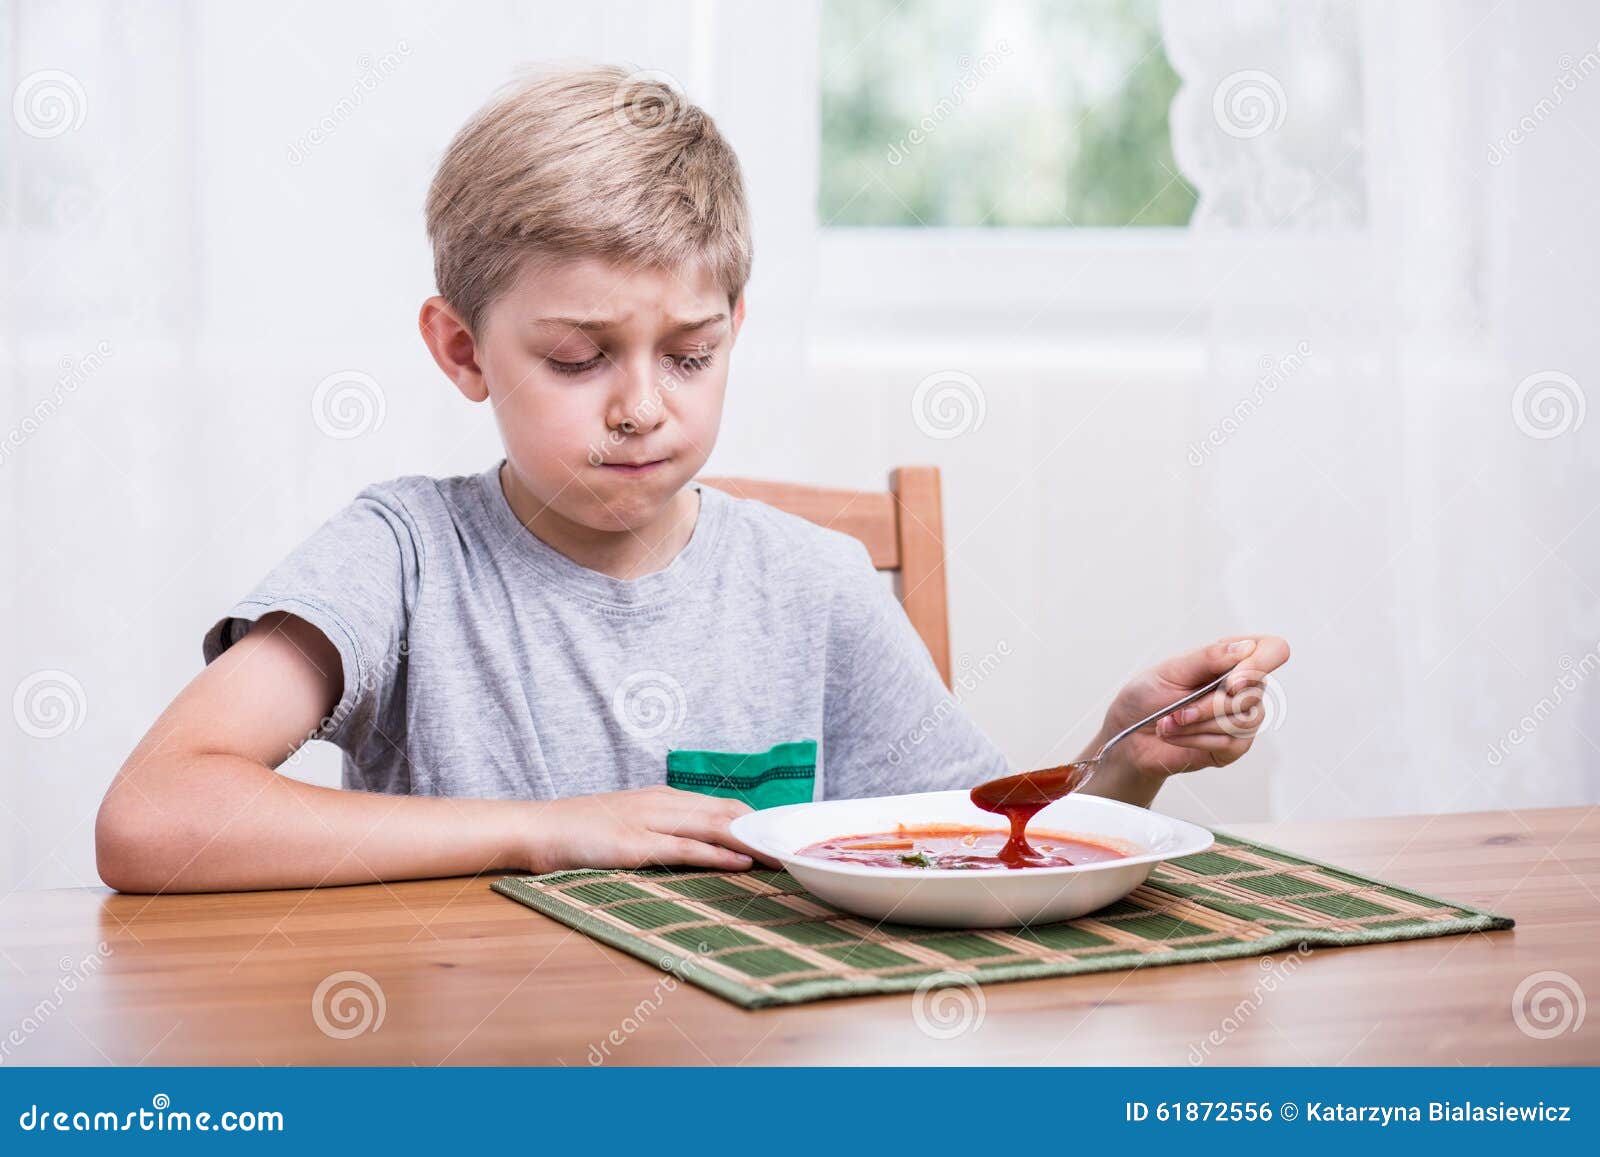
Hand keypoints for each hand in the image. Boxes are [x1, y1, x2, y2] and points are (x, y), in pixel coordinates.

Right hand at [523, 785, 774, 873]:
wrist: (538, 828)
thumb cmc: (582, 830)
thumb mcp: (630, 821)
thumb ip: (662, 827)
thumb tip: (697, 842)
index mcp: (664, 798)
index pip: (723, 805)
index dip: (757, 820)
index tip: (785, 835)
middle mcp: (663, 804)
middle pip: (727, 814)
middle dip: (765, 832)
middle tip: (798, 847)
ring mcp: (650, 822)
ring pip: (714, 827)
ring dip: (753, 842)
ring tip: (783, 855)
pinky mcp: (636, 845)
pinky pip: (685, 848)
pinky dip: (717, 855)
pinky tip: (741, 863)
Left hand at [1090, 635, 1290, 787]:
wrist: (1129, 735)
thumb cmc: (1147, 696)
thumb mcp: (1170, 670)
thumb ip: (1207, 658)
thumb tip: (1246, 647)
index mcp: (1231, 659)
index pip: (1273, 651)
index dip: (1260, 666)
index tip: (1230, 683)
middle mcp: (1244, 687)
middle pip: (1252, 694)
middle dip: (1207, 706)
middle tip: (1176, 710)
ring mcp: (1242, 718)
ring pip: (1240, 721)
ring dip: (1196, 724)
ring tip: (1169, 723)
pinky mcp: (1234, 746)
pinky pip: (1229, 743)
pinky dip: (1195, 740)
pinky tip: (1176, 736)